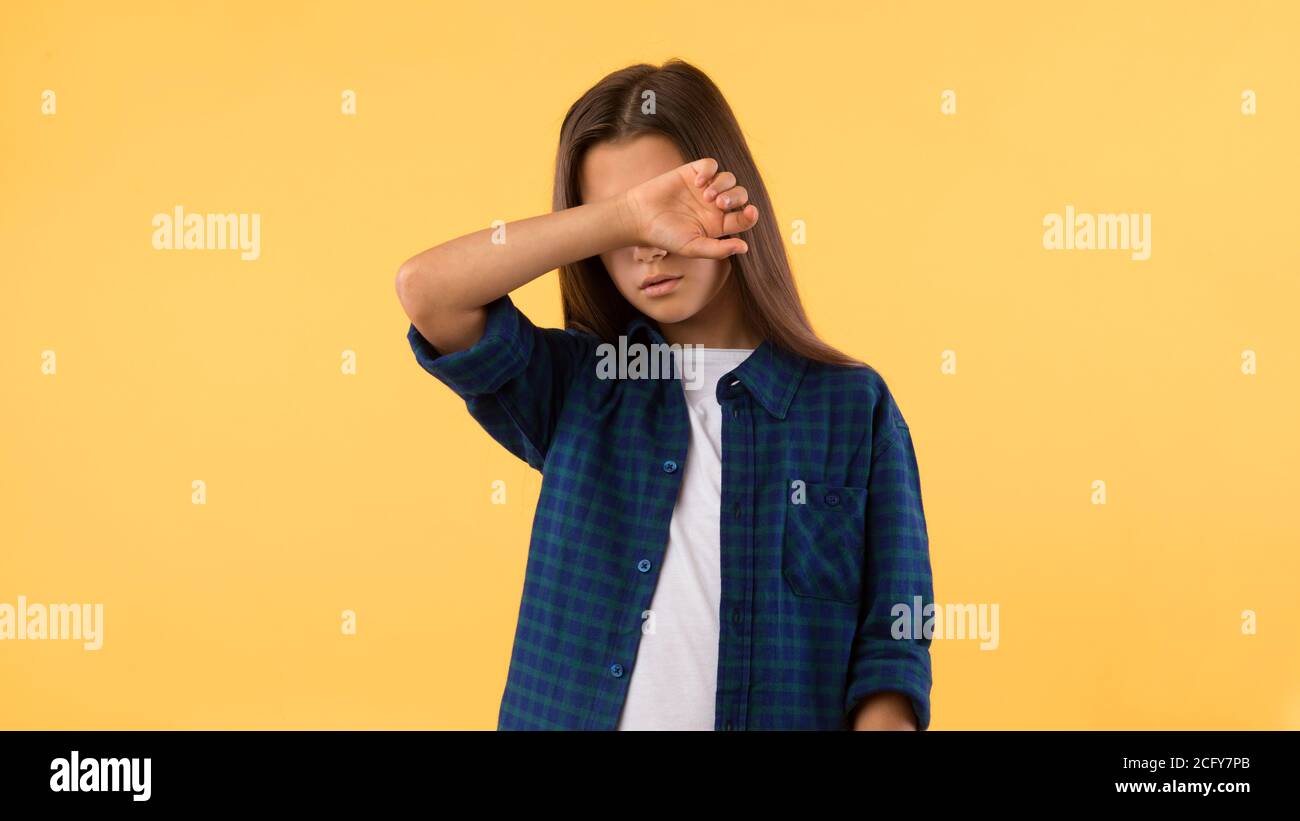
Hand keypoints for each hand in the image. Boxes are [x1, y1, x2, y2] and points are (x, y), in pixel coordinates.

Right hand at [619, 158, 760, 258]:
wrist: (640, 217)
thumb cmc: (665, 236)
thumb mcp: (692, 247)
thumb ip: (718, 249)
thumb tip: (745, 247)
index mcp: (718, 225)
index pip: (744, 217)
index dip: (751, 214)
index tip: (750, 211)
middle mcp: (715, 206)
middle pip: (740, 195)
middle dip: (735, 198)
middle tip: (719, 204)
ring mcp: (705, 188)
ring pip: (729, 179)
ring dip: (723, 185)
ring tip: (706, 195)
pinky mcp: (693, 172)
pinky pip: (711, 165)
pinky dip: (709, 171)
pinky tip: (698, 182)